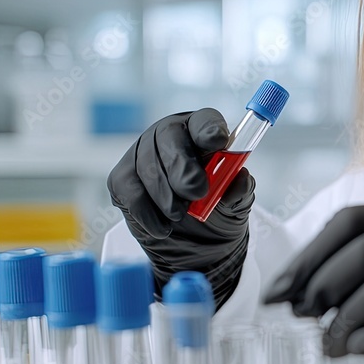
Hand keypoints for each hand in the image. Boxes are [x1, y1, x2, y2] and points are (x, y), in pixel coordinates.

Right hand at [107, 109, 253, 307]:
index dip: (209, 129)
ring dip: (166, 195)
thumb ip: (239, 191)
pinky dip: (147, 212)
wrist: (194, 242)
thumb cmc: (216, 210)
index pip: (204, 121)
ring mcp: (142, 152)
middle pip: (170, 136)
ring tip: (180, 215)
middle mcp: (170, 133)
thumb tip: (241, 178)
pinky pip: (129, 189)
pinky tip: (162, 227)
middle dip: (182, 165)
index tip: (217, 142)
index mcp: (202, 132)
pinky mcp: (122, 177)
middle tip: (197, 192)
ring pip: (148, 165)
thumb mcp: (235, 205)